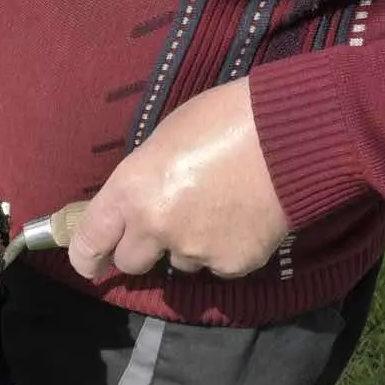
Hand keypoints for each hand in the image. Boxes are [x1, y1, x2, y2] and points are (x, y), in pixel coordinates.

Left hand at [69, 77, 289, 279]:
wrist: (297, 133)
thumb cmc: (227, 118)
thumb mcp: (164, 139)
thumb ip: (141, 179)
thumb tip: (134, 204)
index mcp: (130, 190)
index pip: (89, 242)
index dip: (87, 257)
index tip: (92, 262)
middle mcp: (155, 226)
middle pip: (130, 262)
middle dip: (142, 249)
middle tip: (164, 225)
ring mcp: (194, 249)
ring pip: (178, 264)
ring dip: (188, 246)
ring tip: (218, 208)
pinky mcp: (233, 263)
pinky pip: (218, 266)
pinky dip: (226, 249)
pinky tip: (244, 218)